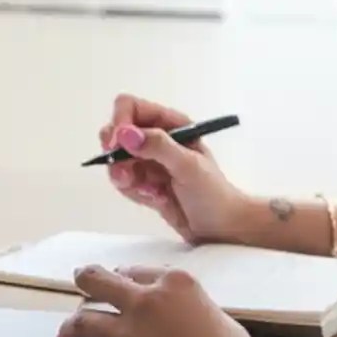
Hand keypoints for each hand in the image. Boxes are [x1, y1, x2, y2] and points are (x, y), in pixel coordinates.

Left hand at [56, 265, 259, 336]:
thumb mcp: (214, 313)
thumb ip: (188, 306)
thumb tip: (181, 313)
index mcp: (174, 281)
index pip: (135, 271)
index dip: (126, 278)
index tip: (121, 283)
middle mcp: (145, 298)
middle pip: (97, 279)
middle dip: (86, 279)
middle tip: (80, 281)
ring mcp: (127, 328)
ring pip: (83, 318)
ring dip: (72, 324)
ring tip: (66, 331)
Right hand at [101, 94, 252, 244]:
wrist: (220, 228)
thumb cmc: (213, 194)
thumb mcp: (188, 166)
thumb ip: (158, 147)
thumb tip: (125, 134)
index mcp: (171, 124)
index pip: (131, 108)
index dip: (120, 123)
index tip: (117, 146)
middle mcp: (157, 139)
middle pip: (116, 134)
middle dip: (117, 156)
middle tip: (128, 174)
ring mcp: (149, 162)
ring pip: (116, 161)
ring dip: (127, 178)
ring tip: (152, 192)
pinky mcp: (144, 183)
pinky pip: (123, 182)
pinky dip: (134, 192)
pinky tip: (156, 199)